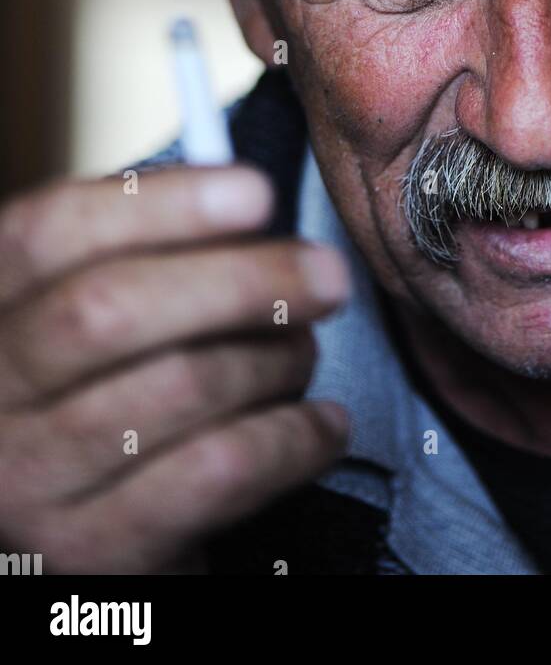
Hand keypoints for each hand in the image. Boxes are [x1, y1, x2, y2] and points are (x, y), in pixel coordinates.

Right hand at [0, 166, 350, 572]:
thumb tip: (244, 195)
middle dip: (239, 279)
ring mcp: (26, 482)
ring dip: (271, 359)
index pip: (47, 231)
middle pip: (108, 309)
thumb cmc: (101, 396)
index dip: (158, 203)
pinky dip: (291, 439)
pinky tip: (322, 425)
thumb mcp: (85, 319)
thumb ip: (140, 253)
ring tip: (304, 349)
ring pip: (175, 387)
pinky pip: (215, 474)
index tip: (255, 192)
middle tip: (325, 274)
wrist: (76, 542)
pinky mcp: (89, 554)